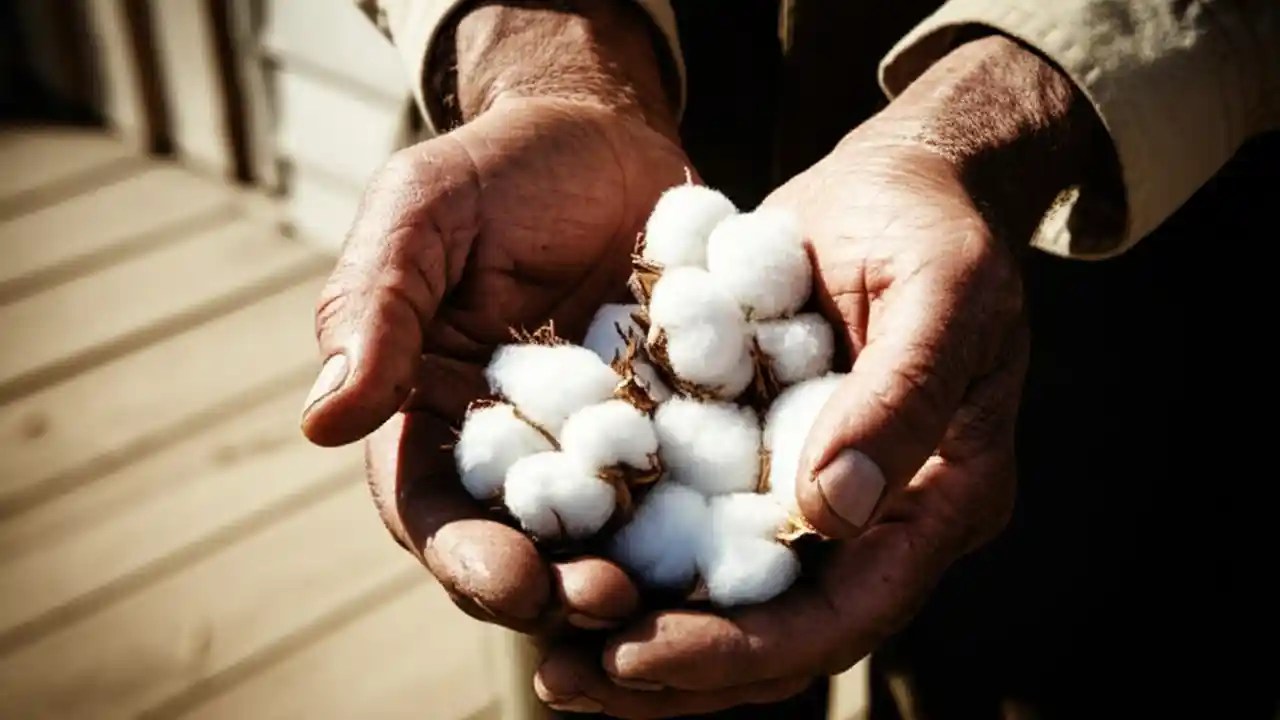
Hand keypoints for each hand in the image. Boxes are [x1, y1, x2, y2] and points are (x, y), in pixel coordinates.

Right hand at [299, 1, 690, 632]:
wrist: (604, 136)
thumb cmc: (495, 170)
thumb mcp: (423, 212)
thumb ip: (374, 305)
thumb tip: (323, 422)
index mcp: (433, 417)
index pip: (434, 511)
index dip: (466, 557)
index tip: (511, 579)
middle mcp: (518, 451)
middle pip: (528, 546)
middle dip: (560, 589)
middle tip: (609, 601)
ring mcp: (605, 445)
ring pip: (616, 535)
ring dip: (641, 572)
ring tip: (677, 586)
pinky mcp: (680, 425)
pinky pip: (697, 481)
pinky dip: (715, 513)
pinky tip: (746, 529)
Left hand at [535, 36, 1113, 716]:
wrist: (902, 183)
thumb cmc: (933, 225)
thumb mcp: (939, 291)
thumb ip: (899, 397)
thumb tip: (830, 509)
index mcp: (939, 501)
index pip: (843, 614)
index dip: (743, 650)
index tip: (638, 658)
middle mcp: (877, 521)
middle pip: (778, 636)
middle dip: (675, 670)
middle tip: (566, 681)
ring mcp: (815, 494)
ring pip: (731, 600)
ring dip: (644, 634)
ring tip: (551, 658)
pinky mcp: (762, 458)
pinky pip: (698, 530)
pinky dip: (636, 559)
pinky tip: (563, 566)